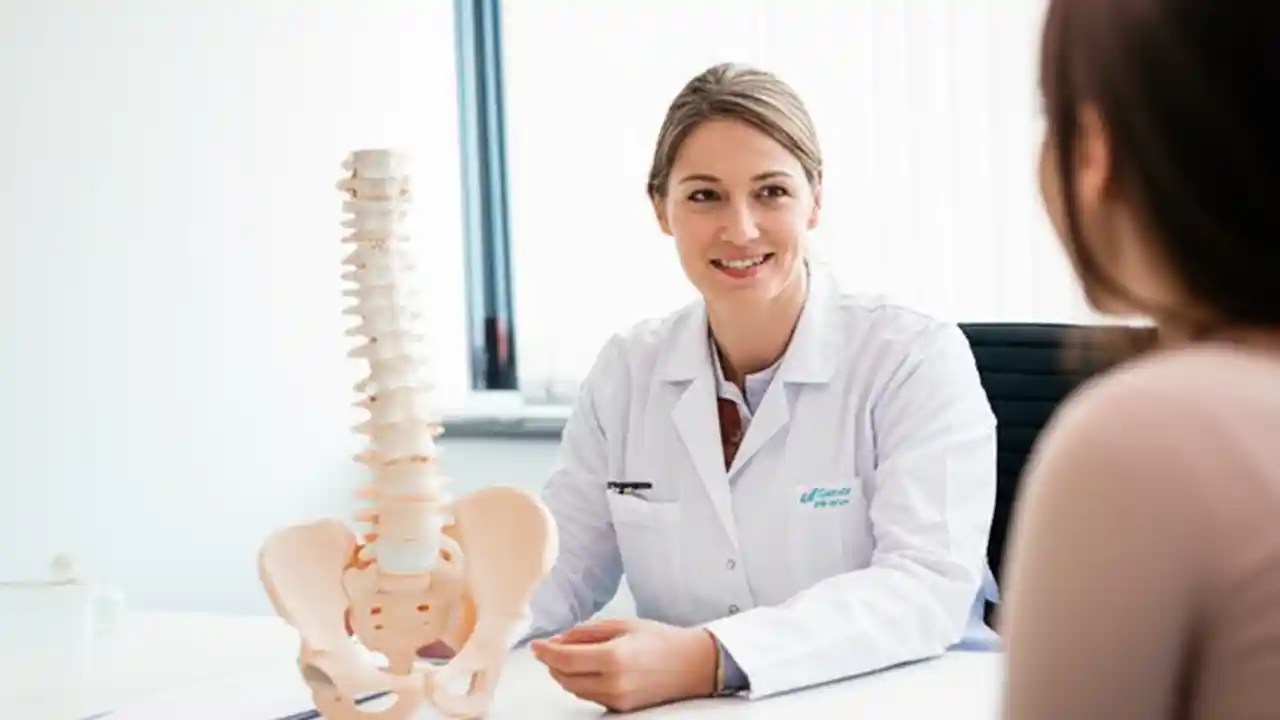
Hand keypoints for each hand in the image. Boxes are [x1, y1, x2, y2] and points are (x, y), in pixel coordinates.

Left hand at [530, 618, 717, 712]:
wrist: (692, 664)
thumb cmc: (660, 639)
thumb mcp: (622, 625)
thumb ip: (586, 633)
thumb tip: (558, 641)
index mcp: (613, 657)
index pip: (564, 659)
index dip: (545, 652)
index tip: (536, 645)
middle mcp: (613, 683)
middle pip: (564, 678)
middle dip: (552, 663)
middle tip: (550, 648)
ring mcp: (617, 700)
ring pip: (574, 689)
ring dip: (564, 674)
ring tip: (569, 656)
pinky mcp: (621, 709)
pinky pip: (589, 696)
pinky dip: (580, 682)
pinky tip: (585, 669)